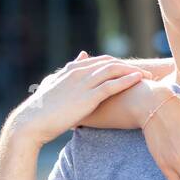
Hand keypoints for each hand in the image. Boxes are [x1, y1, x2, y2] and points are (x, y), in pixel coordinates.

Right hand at [10, 51, 149, 144]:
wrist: (31, 122)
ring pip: (113, 70)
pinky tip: (139, 80)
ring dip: (132, 71)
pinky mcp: (87, 96)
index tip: (130, 70)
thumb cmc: (41, 110)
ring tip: (149, 76)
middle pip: (110, 62)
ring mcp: (83, 83)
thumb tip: (80, 57)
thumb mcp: (53, 86)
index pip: (99, 61)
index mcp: (71, 70)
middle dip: (128, 66)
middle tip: (145, 72)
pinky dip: (127, 80)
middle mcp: (79, 72)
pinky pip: (112, 85)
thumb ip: (67, 73)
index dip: (116, 64)